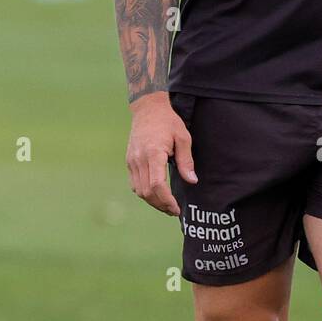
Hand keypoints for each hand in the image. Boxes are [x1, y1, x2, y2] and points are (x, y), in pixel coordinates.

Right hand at [125, 91, 196, 215]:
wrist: (148, 109)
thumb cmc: (168, 121)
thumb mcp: (183, 137)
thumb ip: (186, 161)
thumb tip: (192, 181)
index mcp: (154, 152)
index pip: (157, 184)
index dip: (166, 200)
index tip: (176, 208)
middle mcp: (139, 159)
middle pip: (147, 192)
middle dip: (160, 205)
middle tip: (174, 210)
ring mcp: (132, 161)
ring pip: (139, 191)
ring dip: (152, 201)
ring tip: (166, 205)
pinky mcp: (129, 161)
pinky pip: (135, 184)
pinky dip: (144, 193)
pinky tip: (156, 194)